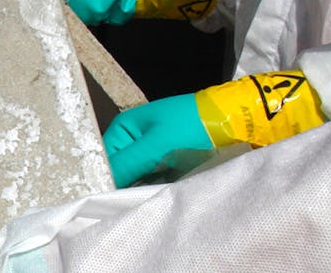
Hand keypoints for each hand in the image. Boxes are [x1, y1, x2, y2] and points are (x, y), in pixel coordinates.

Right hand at [103, 70, 324, 187]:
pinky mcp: (169, 165)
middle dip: (117, 187)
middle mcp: (135, 140)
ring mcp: (153, 153)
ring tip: (128, 209)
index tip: (98, 200)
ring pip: (135, 179)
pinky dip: (152, 191)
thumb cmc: (192, 127)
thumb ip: (126, 164)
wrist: (234, 122)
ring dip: (135, 191)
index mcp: (124, 128)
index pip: (102, 159)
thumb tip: (96, 186)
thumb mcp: (156, 145)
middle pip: (117, 170)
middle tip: (114, 208)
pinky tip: (148, 203)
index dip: (99, 179)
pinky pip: (153, 182)